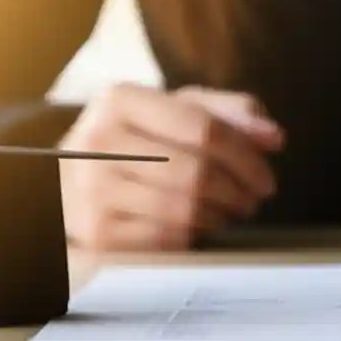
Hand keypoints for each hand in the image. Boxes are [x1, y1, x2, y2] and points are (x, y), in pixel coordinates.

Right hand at [58, 83, 283, 249]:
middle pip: (196, 173)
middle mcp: (99, 142)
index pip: (202, 128)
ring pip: (184, 210)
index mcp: (120, 100)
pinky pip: (167, 239)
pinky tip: (202, 226)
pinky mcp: (96, 232)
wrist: (67, 177)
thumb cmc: (135, 140)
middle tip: (253, 198)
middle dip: (238, 190)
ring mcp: (93, 190)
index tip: (266, 175)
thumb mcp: (172, 110)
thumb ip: (227, 113)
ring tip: (231, 210)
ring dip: (221, 215)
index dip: (246, 155)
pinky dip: (196, 236)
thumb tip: (273, 137)